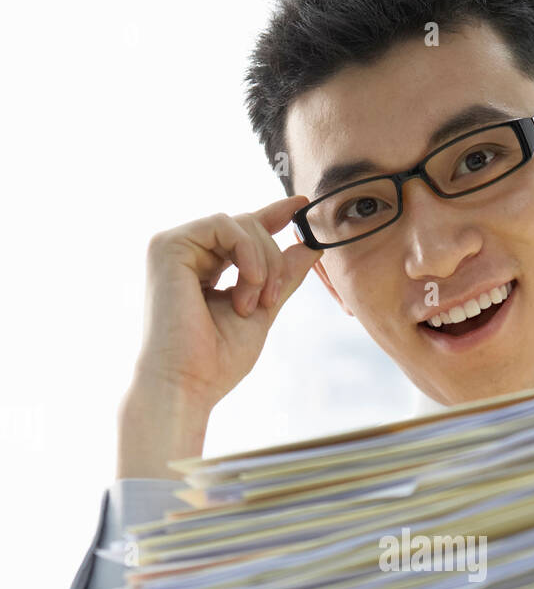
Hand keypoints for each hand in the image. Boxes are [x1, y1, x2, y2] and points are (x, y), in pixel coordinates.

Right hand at [134, 196, 322, 413]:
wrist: (185, 384)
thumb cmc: (217, 361)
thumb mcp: (262, 311)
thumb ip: (283, 277)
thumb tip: (311, 245)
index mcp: (203, 269)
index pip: (242, 233)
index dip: (273, 215)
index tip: (301, 204)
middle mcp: (186, 254)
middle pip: (248, 226)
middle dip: (274, 260)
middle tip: (273, 299)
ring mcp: (174, 247)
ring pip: (240, 224)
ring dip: (262, 263)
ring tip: (255, 303)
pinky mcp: (168, 245)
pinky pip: (225, 225)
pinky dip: (247, 253)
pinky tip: (249, 285)